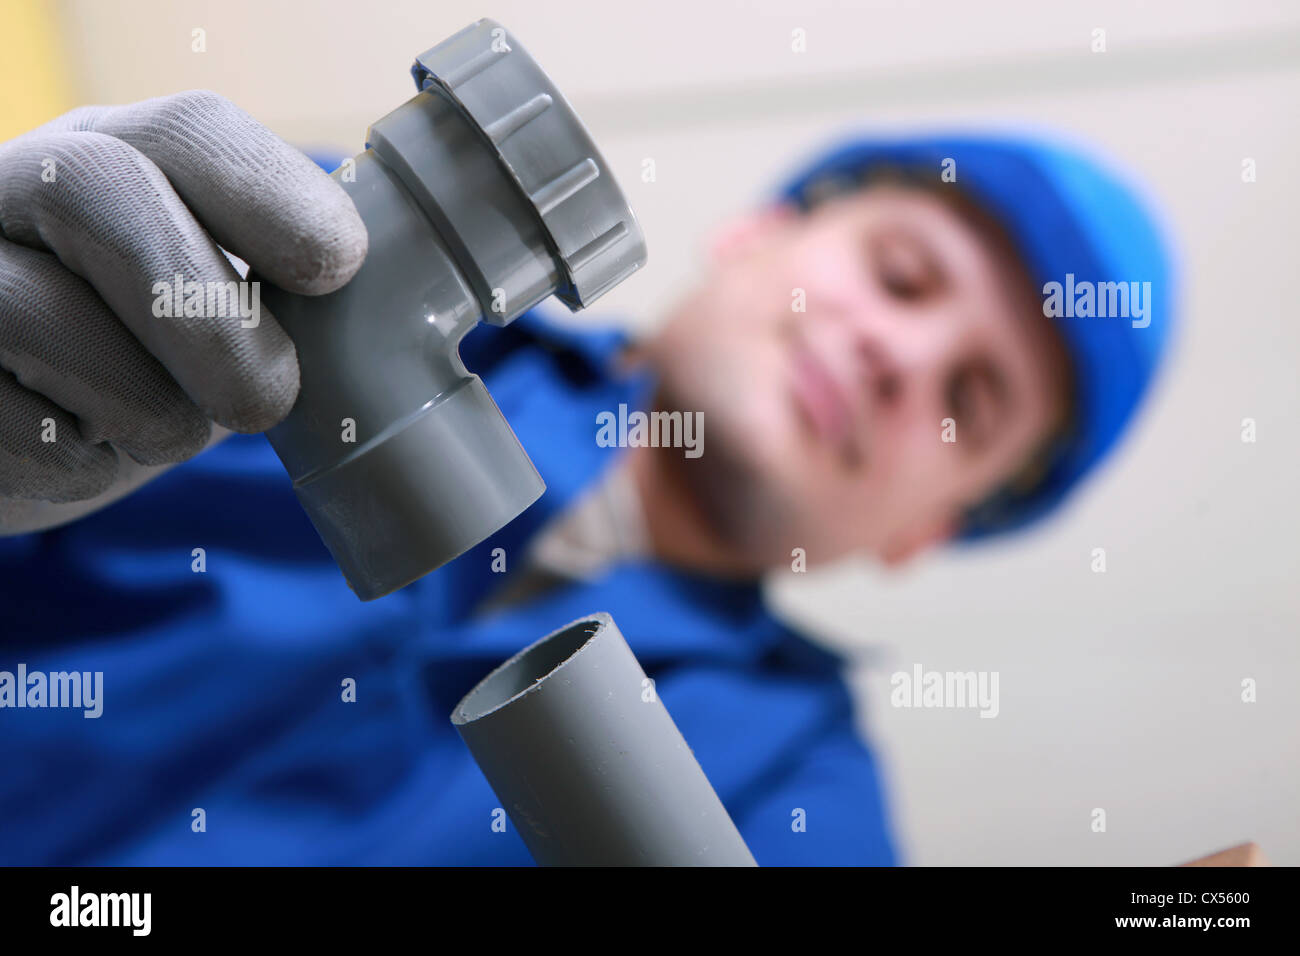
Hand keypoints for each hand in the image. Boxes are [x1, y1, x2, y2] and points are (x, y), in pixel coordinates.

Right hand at [0, 90, 366, 504]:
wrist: (32, 429)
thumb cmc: (153, 361)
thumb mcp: (218, 307)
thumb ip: (285, 294)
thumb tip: (399, 318)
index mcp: (117, 158)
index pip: (190, 130)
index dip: (274, 193)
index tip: (336, 268)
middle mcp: (20, 189)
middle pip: (105, 193)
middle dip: (209, 315)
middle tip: (268, 401)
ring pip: (44, 313)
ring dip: (148, 408)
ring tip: (162, 428)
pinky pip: (7, 423)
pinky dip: (79, 462)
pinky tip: (88, 447)